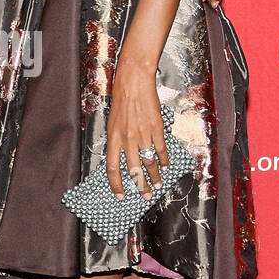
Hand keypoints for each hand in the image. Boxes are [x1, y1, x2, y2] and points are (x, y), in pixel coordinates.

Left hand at [106, 63, 166, 201]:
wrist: (134, 83)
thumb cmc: (122, 100)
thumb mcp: (112, 122)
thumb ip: (117, 141)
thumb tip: (121, 157)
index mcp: (114, 138)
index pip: (112, 168)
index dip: (116, 184)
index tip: (120, 195)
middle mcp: (128, 139)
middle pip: (134, 170)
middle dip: (140, 186)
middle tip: (145, 196)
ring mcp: (143, 135)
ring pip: (150, 163)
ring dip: (155, 177)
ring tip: (157, 186)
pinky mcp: (156, 129)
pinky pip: (161, 149)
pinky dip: (164, 160)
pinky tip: (166, 166)